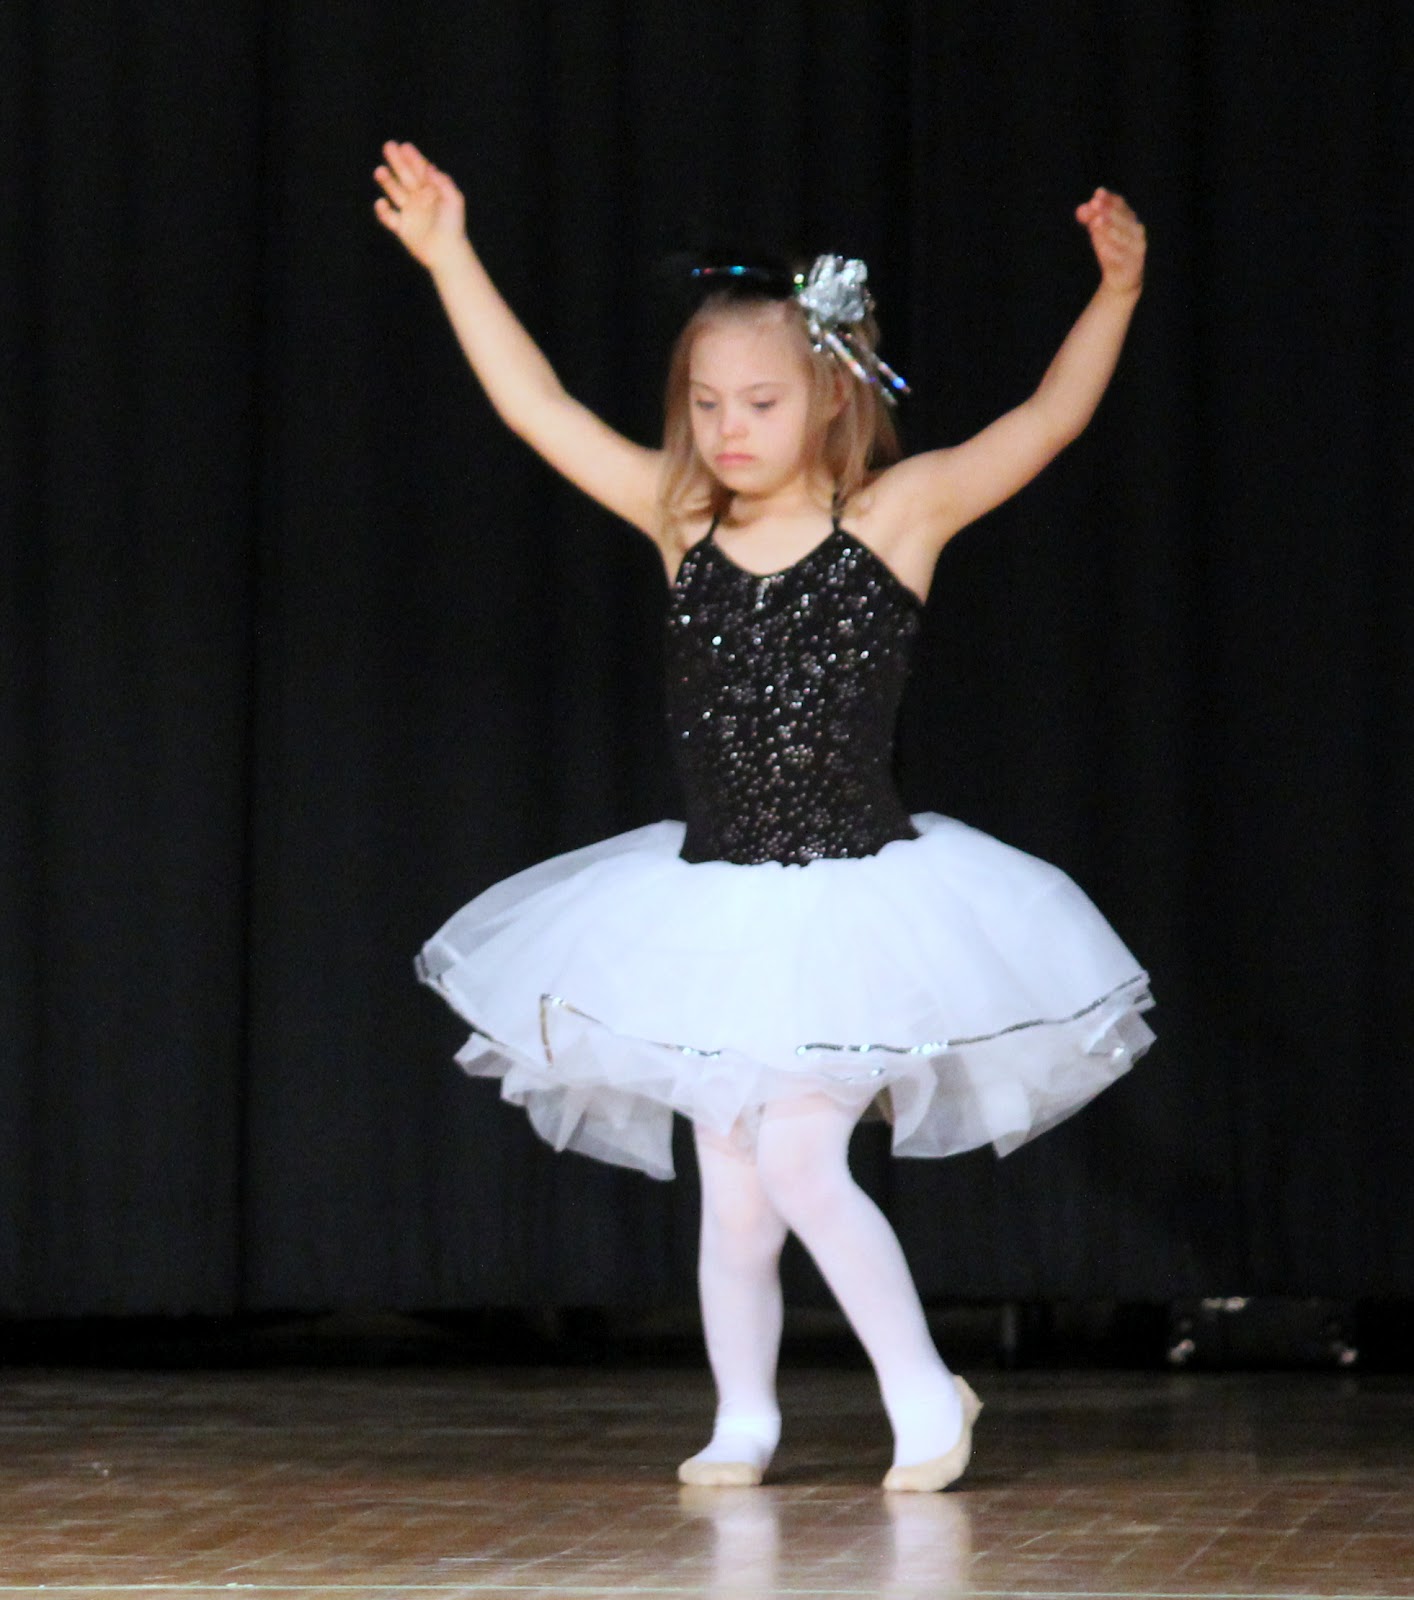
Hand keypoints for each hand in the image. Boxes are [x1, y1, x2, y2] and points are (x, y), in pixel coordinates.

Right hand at [373, 140, 467, 271]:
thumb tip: (430, 167)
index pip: (420, 170)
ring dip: (386, 181)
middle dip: (397, 161)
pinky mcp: (402, 227)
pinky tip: (381, 203)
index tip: (404, 146)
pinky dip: (382, 211)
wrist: (448, 252)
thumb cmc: (454, 226)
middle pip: (405, 176)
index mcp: (431, 190)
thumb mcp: (454, 201)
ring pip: (394, 192)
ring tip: (379, 171)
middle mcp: (418, 198)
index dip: (412, 158)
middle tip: (388, 146)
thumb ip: (443, 183)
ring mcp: (409, 212)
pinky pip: (388, 217)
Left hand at [1075, 187, 1145, 295]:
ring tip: (1096, 222)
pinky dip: (1112, 253)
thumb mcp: (1100, 234)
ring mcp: (1136, 249)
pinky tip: (1102, 248)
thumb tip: (1080, 209)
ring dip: (1109, 229)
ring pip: (1123, 238)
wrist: (1122, 279)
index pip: (1121, 205)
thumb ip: (1091, 219)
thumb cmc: (1111, 250)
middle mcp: (1137, 232)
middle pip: (1123, 219)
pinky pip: (1121, 259)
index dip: (1110, 199)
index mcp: (1130, 220)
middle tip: (1095, 204)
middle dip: (1108, 211)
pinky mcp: (1131, 267)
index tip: (1097, 193)